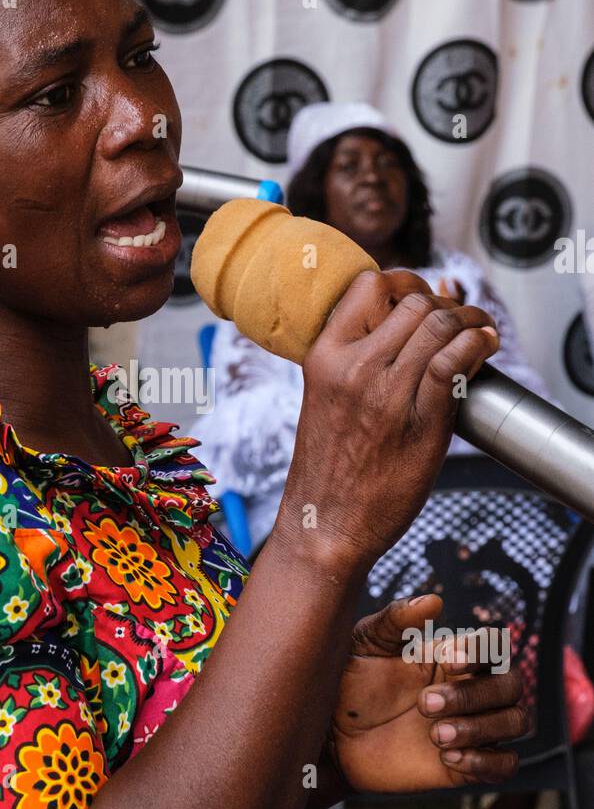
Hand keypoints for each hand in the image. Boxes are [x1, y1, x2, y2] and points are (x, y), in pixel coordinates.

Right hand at [276, 269, 498, 571]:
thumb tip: (404, 320)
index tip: (422, 298)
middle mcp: (352, 368)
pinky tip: (484, 348)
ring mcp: (385, 394)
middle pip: (413, 300)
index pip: (369, 285)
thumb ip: (355, 360)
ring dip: (469, 321)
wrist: (325, 526)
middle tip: (457, 322)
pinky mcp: (419, 422)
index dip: (406, 282)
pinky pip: (454, 361)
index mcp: (324, 357)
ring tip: (478, 333)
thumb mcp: (325, 398)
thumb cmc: (329, 470)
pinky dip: (478, 345)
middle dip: (444, 304)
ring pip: (438, 323)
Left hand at [331, 594, 525, 792]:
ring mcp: (473, 727)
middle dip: (473, 695)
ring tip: (435, 736)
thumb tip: (433, 601)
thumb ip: (395, 622)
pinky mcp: (468, 764)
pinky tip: (448, 758)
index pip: (492, 644)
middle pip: (511, 684)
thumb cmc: (352, 682)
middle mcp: (471, 688)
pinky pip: (505, 764)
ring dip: (481, 728)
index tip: (446, 661)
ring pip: (516, 721)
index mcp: (452, 655)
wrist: (335, 737)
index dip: (478, 651)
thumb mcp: (366, 646)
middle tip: (424, 704)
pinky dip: (485, 762)